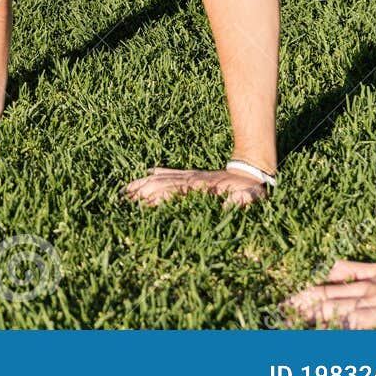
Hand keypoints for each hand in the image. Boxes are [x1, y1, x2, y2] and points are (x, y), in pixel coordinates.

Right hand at [124, 167, 270, 207]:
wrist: (253, 172)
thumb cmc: (251, 190)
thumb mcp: (250, 198)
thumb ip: (243, 201)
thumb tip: (235, 204)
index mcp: (201, 188)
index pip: (173, 192)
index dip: (156, 198)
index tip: (139, 203)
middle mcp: (191, 180)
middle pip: (160, 184)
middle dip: (141, 190)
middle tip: (122, 198)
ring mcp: (191, 176)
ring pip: (162, 178)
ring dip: (145, 182)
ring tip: (128, 188)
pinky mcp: (194, 175)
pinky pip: (173, 172)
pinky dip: (159, 172)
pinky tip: (148, 172)